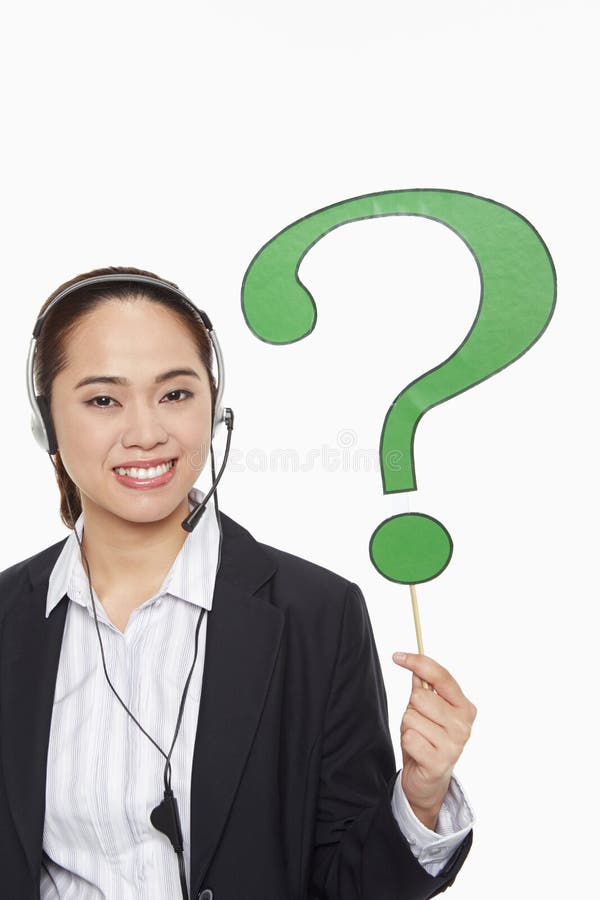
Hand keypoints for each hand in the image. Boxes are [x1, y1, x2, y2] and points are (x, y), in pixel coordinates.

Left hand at [392, 652, 476, 829]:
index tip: (396, 656)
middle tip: (419, 725)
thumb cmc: (427, 739)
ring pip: (411, 717)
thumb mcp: (427, 710)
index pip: (441, 676)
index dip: (418, 662)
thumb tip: (414, 662)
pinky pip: (409, 737)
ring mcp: (455, 744)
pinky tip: (418, 752)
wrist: (428, 780)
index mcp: (464, 707)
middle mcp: (464, 724)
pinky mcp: (440, 762)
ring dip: (408, 727)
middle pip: (420, 697)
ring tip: (419, 739)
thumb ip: (424, 687)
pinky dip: (407, 743)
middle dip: (411, 709)